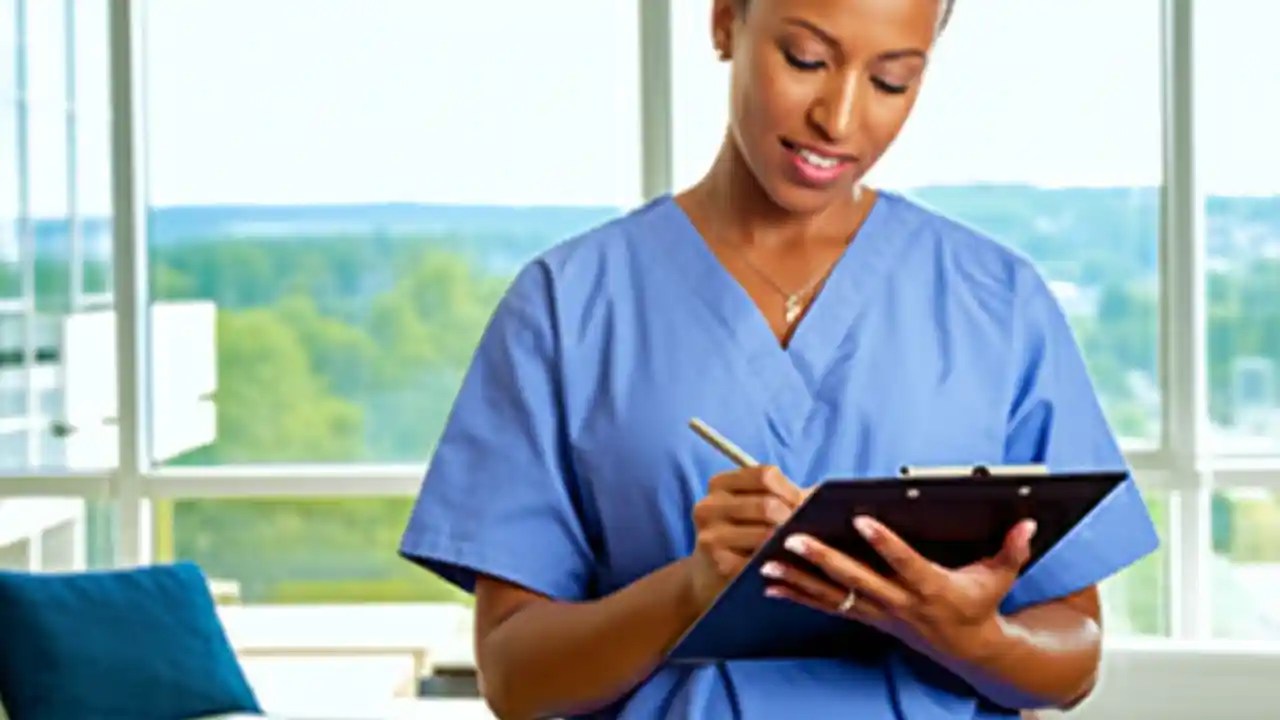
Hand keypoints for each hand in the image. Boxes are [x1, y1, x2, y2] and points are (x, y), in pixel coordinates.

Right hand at [687, 466, 803, 611]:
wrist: (708, 575)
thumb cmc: (744, 535)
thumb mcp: (757, 507)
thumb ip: (787, 495)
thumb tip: (828, 493)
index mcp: (719, 483)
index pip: (765, 475)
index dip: (790, 490)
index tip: (800, 505)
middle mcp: (708, 506)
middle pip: (767, 504)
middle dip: (793, 519)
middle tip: (804, 531)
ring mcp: (710, 536)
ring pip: (766, 533)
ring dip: (788, 542)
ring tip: (797, 547)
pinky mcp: (718, 564)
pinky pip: (760, 560)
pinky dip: (777, 562)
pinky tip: (782, 564)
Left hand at [761, 516, 1036, 663]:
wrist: (970, 650)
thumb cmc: (980, 604)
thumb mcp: (1001, 577)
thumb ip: (1012, 549)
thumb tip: (1028, 523)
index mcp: (931, 588)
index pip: (904, 562)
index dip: (884, 542)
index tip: (861, 519)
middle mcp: (900, 602)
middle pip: (857, 579)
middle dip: (823, 559)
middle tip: (794, 539)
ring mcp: (880, 612)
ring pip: (833, 595)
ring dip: (799, 580)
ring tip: (767, 564)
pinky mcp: (867, 616)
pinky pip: (828, 606)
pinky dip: (798, 595)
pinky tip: (771, 585)